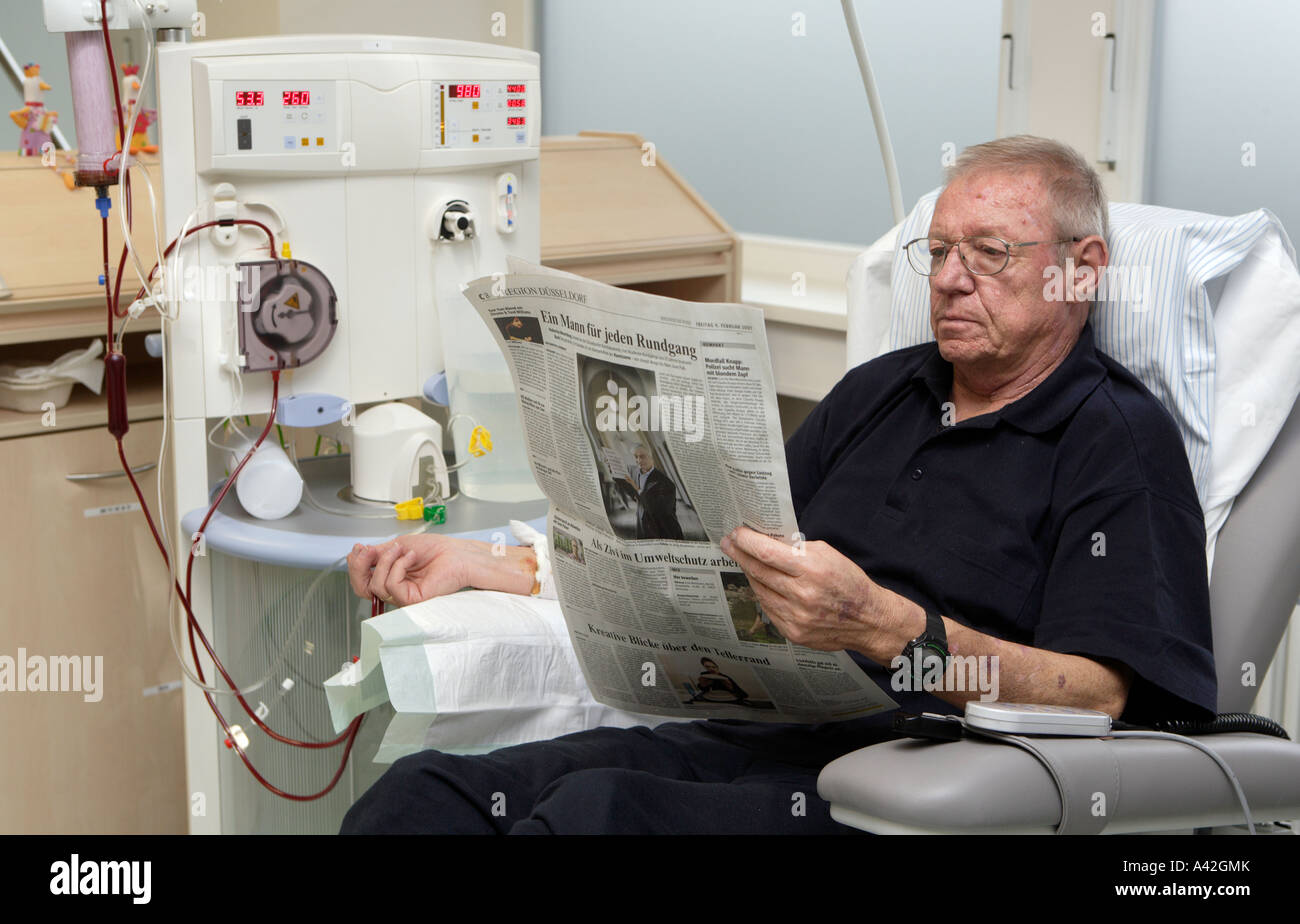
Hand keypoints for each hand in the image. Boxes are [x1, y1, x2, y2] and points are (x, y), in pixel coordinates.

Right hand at [347, 534, 470, 606]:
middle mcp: (393, 588)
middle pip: (361, 588)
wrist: (457, 553)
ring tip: (402, 550)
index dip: (355, 565)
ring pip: (376, 585)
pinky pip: (391, 585)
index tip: (360, 547)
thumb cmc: (436, 550)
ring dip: (386, 561)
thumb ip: (377, 554)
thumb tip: (357, 555)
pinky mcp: (411, 600)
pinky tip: (411, 557)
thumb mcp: (398, 546)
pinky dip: (398, 566)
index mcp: (389, 575)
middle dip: (359, 567)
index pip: (361, 579)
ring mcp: (401, 595)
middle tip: (367, 551)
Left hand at [719, 526, 915, 660]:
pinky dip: (763, 594)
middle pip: (758, 571)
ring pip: (760, 591)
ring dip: (749, 574)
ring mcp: (795, 617)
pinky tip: (762, 584)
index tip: (735, 534)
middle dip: (740, 554)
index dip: (746, 542)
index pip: (767, 553)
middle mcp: (801, 595)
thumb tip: (768, 541)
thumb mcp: (828, 554)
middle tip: (729, 544)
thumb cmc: (849, 582)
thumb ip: (797, 549)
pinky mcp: (793, 632)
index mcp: (811, 570)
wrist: (868, 620)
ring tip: (744, 561)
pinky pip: (768, 609)